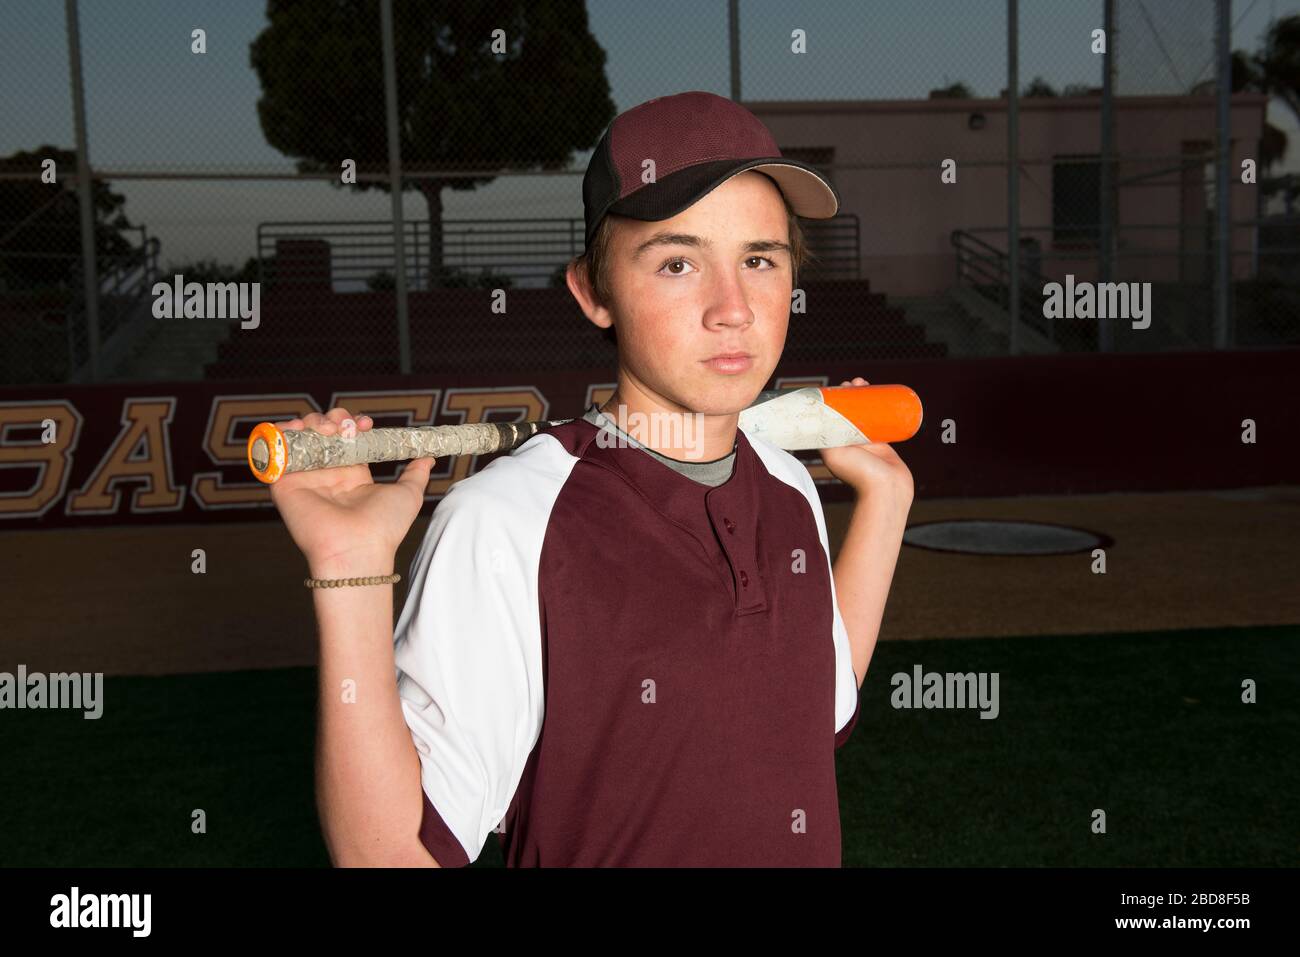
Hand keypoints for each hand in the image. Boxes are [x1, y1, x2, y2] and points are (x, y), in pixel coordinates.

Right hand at [267, 407, 435, 575]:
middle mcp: (326, 474)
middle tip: (345, 426)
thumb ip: (416, 474)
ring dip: (311, 422)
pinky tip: (298, 429)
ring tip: (326, 427)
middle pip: (322, 433)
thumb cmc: (384, 528)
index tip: (367, 424)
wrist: (358, 549)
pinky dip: (279, 434)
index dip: (354, 424)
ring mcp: (304, 477)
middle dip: (333, 419)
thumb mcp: (408, 494)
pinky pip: (274, 452)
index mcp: (352, 475)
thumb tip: (429, 458)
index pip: (346, 438)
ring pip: (300, 437)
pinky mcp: (284, 483)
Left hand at [819, 377, 914, 500]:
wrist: (887, 490)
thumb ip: (822, 439)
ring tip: (865, 383)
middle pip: (847, 411)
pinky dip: (880, 407)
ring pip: (864, 412)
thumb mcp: (833, 454)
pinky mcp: (881, 442)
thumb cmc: (858, 474)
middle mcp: (847, 441)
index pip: (831, 415)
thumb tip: (810, 421)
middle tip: (854, 383)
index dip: (834, 399)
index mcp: (833, 444)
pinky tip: (882, 394)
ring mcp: (865, 441)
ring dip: (864, 396)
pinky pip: (880, 420)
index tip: (838, 387)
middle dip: (850, 394)